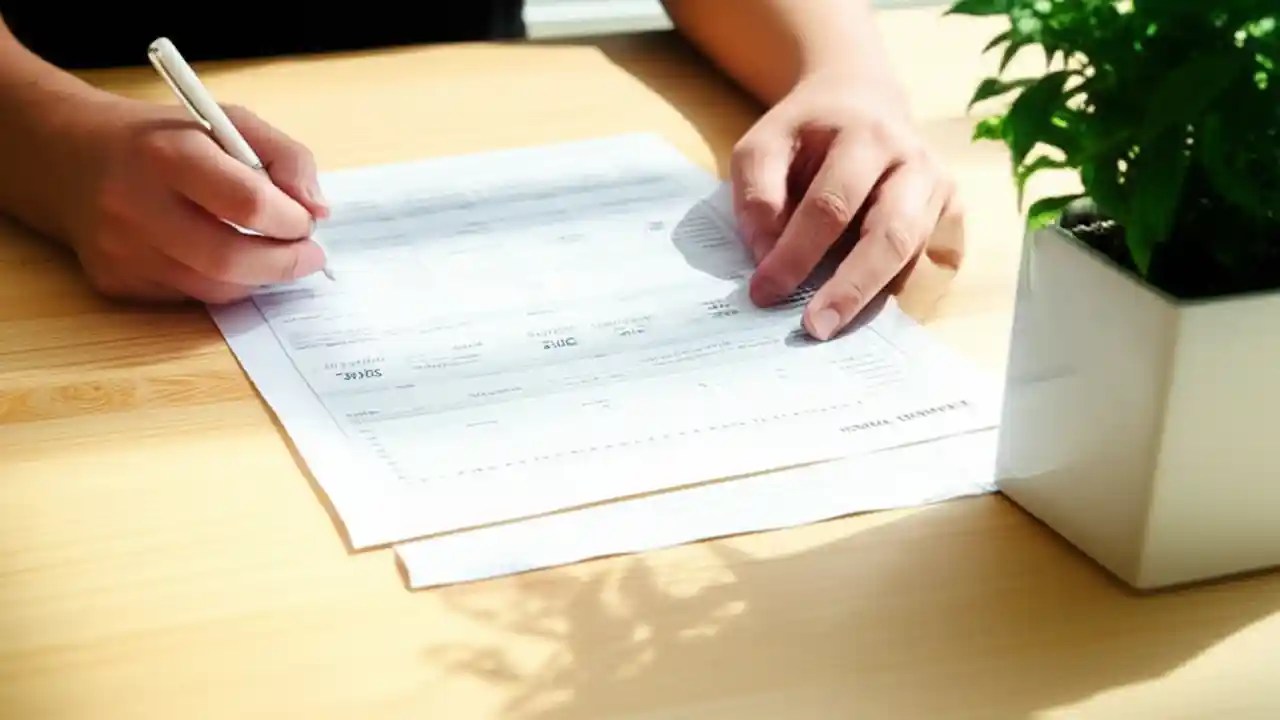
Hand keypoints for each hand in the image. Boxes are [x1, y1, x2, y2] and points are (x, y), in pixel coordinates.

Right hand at [55, 96, 328, 302]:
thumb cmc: (164, 138)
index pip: (247, 204)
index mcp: (167, 154)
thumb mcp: (228, 122)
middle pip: (231, 259)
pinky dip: (221, 285)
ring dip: (258, 279)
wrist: (70, 158)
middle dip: (285, 264)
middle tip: (309, 256)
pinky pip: (188, 298)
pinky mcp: (115, 281)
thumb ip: (286, 157)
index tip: (308, 220)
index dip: (291, 220)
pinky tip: (227, 261)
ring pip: (213, 289)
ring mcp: (121, 250)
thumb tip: (318, 210)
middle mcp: (135, 205)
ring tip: (274, 257)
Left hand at [730, 70, 961, 339]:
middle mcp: (914, 162)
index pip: (831, 206)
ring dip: (872, 297)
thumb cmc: (807, 131)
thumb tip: (767, 255)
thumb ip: (758, 195)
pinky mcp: (952, 214)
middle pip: (891, 236)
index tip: (764, 291)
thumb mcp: (764, 144)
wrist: (862, 97)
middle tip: (815, 328)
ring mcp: (940, 189)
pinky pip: (933, 265)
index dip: (796, 253)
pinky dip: (900, 293)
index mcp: (865, 137)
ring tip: (832, 327)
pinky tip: (866, 313)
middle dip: (851, 288)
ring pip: (913, 256)